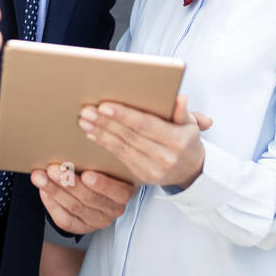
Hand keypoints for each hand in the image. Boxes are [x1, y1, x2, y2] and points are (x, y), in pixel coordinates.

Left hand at [31, 167, 134, 234]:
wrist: (96, 188)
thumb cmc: (101, 170)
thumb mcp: (107, 164)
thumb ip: (99, 158)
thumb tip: (78, 142)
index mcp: (124, 192)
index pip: (118, 192)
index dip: (102, 184)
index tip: (86, 174)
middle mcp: (113, 209)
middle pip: (90, 198)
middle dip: (68, 182)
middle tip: (52, 168)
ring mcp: (98, 221)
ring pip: (74, 207)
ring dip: (54, 190)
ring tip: (40, 177)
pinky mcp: (82, 228)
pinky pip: (65, 220)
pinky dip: (52, 205)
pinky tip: (43, 192)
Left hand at [77, 93, 209, 189]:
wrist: (191, 171)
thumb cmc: (187, 141)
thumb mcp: (191, 124)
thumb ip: (182, 112)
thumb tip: (180, 98)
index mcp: (178, 141)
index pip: (146, 125)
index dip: (124, 115)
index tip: (104, 106)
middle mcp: (165, 157)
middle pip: (130, 136)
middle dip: (106, 122)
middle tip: (87, 110)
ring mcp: (153, 169)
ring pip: (121, 147)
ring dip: (100, 132)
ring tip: (85, 120)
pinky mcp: (142, 176)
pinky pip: (120, 157)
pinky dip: (105, 143)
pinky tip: (93, 133)